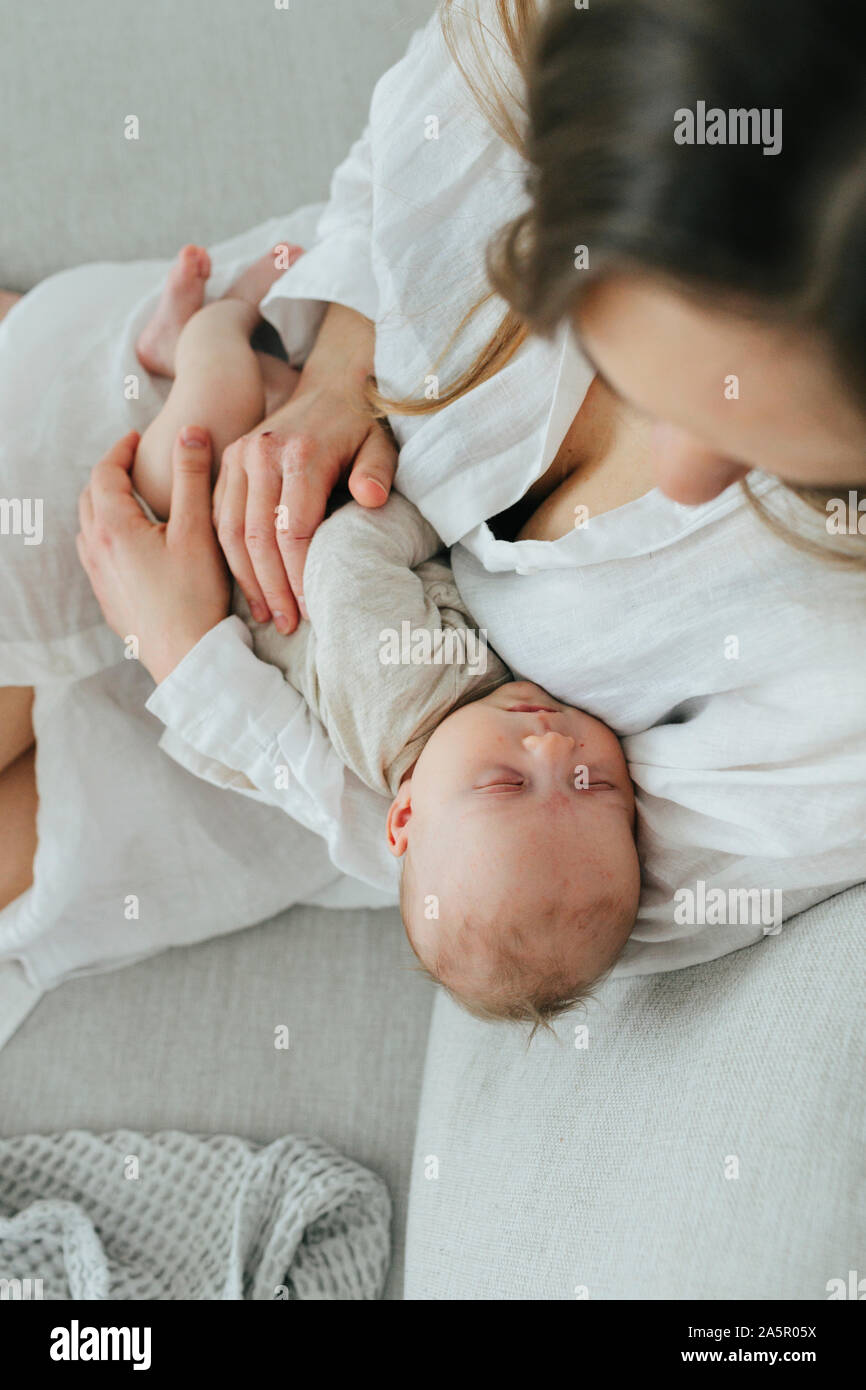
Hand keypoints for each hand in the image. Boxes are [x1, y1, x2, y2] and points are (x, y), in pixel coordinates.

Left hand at [77, 427, 230, 684]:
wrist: (185, 655)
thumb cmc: (194, 595)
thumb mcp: (198, 530)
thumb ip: (192, 477)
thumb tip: (189, 431)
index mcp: (114, 526)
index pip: (105, 472)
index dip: (121, 450)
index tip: (138, 439)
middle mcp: (96, 548)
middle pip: (90, 496)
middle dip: (109, 474)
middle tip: (134, 465)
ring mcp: (97, 576)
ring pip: (88, 527)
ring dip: (104, 506)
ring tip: (132, 501)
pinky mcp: (106, 597)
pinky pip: (95, 554)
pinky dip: (106, 535)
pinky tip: (132, 543)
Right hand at [212, 303, 396, 633]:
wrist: (333, 386)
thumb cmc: (361, 426)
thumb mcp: (381, 445)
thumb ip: (377, 472)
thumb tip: (372, 499)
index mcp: (300, 453)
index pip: (292, 529)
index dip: (301, 574)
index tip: (314, 608)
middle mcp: (261, 452)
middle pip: (258, 535)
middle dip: (273, 587)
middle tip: (289, 625)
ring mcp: (239, 456)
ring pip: (231, 530)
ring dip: (248, 579)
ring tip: (267, 615)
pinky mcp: (228, 462)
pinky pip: (219, 517)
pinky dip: (230, 557)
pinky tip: (249, 587)